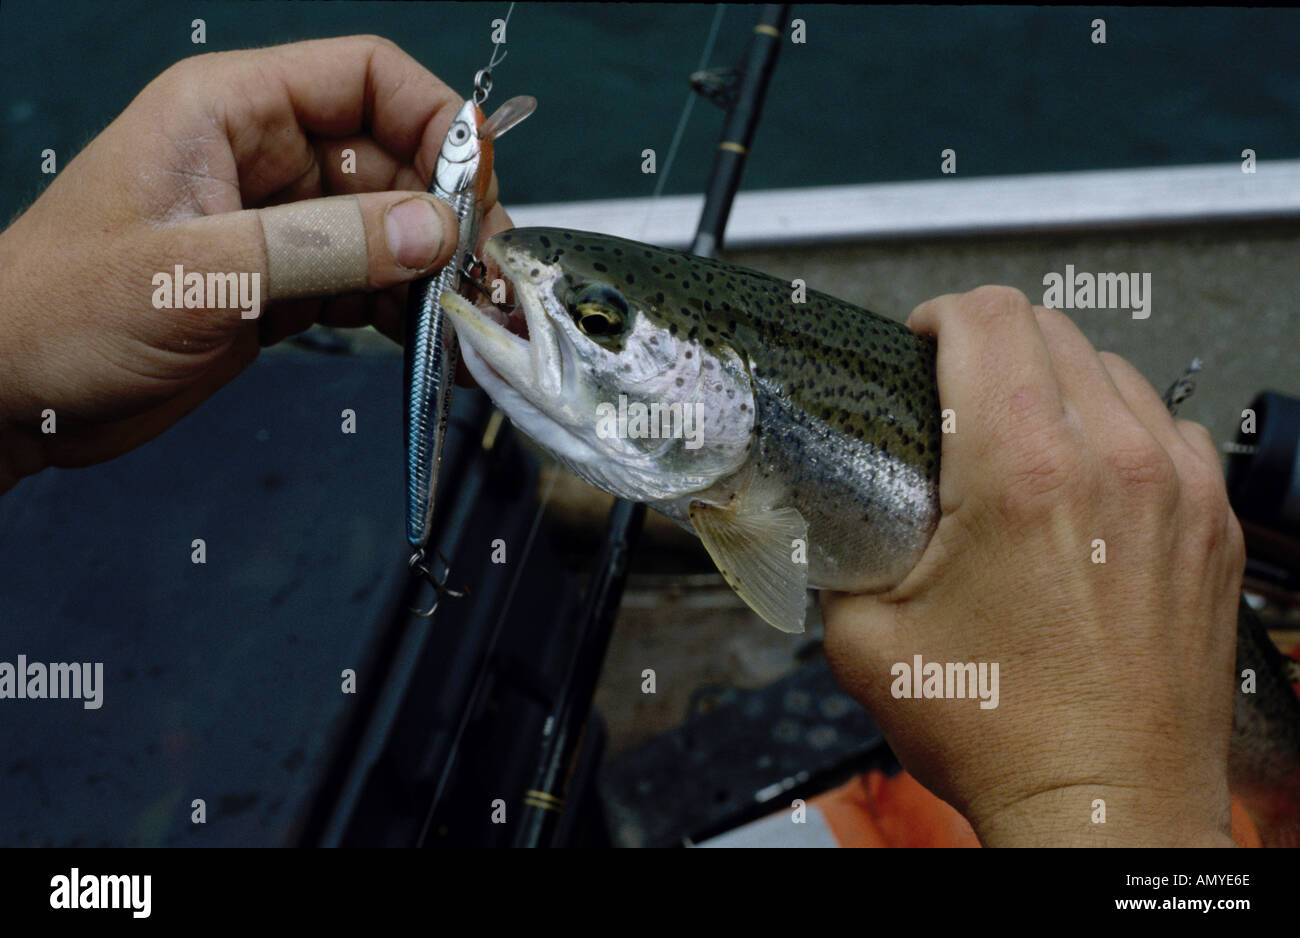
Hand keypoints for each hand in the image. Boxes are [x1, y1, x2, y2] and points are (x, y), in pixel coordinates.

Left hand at [0, 36, 511, 490]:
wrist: (4, 398)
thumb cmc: (60, 313)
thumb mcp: (198, 272)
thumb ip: (324, 247)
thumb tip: (437, 231)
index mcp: (230, 111)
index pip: (365, 78)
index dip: (435, 120)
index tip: (476, 189)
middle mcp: (262, 157)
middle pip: (393, 156)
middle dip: (445, 212)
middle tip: (481, 276)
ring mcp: (276, 223)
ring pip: (388, 224)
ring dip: (432, 268)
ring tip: (463, 317)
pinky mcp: (281, 282)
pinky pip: (366, 278)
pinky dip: (402, 306)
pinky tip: (424, 336)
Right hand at [821, 286, 1244, 845]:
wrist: (1103, 805)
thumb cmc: (1003, 733)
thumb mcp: (867, 639)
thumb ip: (837, 555)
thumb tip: (830, 518)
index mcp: (1019, 474)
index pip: (986, 317)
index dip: (937, 316)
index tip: (919, 344)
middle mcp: (1111, 464)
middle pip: (1048, 329)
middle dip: (987, 346)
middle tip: (952, 395)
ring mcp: (1177, 490)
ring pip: (1112, 370)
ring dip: (1054, 383)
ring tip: (1017, 438)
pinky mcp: (1213, 524)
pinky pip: (1166, 428)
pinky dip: (1117, 430)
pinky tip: (1084, 480)